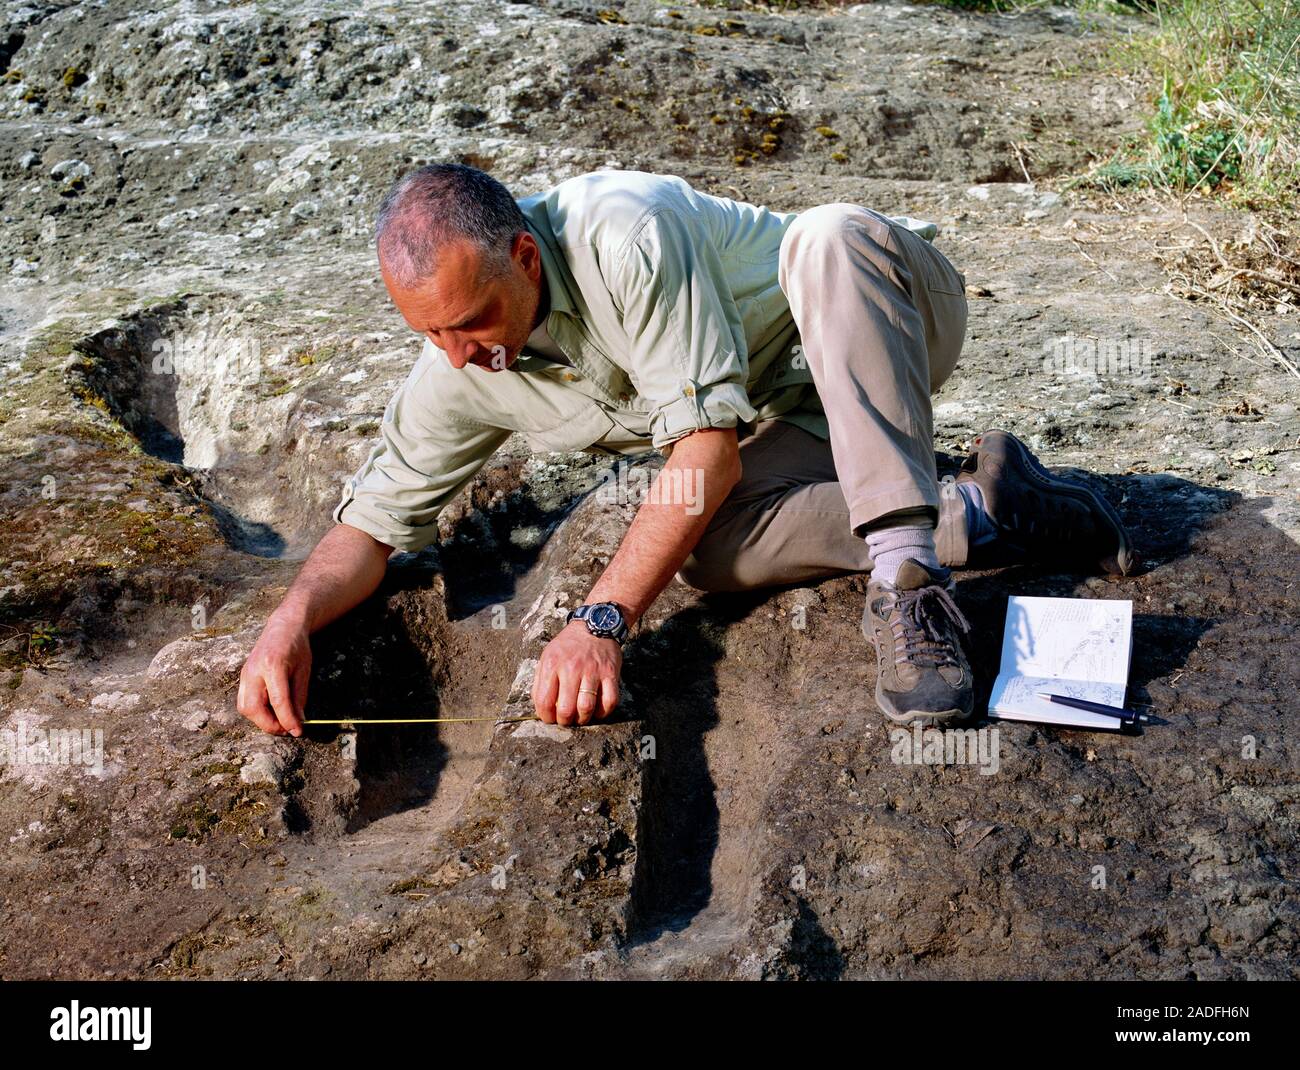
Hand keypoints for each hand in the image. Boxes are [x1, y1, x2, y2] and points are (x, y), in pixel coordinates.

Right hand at [237, 616, 311, 735]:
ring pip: (245, 708)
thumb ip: (300, 696)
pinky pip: (244, 702)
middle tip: (287, 729)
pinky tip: (271, 712)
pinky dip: (256, 712)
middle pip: (253, 708)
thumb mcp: (304, 670)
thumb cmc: (297, 647)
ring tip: (280, 721)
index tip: (297, 732)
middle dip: (269, 725)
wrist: (282, 627)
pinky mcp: (243, 678)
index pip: (278, 701)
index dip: (288, 720)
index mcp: (273, 665)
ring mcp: (245, 674)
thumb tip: (298, 721)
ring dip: (261, 720)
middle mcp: (254, 670)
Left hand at [532, 620, 621, 725]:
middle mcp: (571, 668)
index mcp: (552, 664)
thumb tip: (541, 707)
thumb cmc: (569, 645)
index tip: (550, 718)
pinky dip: (604, 712)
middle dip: (564, 721)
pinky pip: (609, 701)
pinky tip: (598, 711)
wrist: (595, 624)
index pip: (544, 701)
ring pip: (586, 707)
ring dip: (583, 719)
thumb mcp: (548, 655)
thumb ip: (541, 680)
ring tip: (581, 717)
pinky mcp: (610, 673)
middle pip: (566, 709)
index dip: (546, 717)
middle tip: (566, 720)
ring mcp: (592, 671)